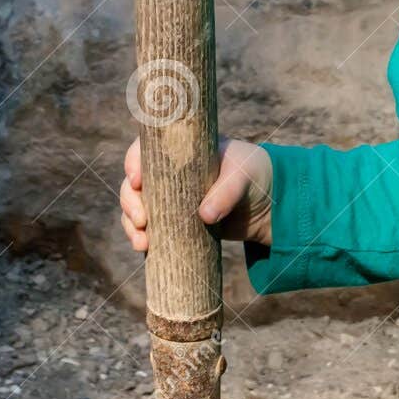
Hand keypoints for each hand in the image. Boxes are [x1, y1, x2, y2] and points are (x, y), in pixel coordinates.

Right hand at [120, 135, 273, 252]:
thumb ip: (227, 192)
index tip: (137, 181)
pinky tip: (144, 249)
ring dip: (131, 224)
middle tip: (142, 220)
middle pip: (135, 182)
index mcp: (181, 150)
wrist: (268, 201)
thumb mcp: (243, 176)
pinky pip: (150, 228)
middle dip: (130, 201)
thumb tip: (205, 216)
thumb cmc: (253, 174)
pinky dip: (142, 238)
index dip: (134, 161)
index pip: (147, 148)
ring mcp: (169, 198)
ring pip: (137, 207)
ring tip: (142, 243)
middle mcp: (168, 172)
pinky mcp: (175, 221)